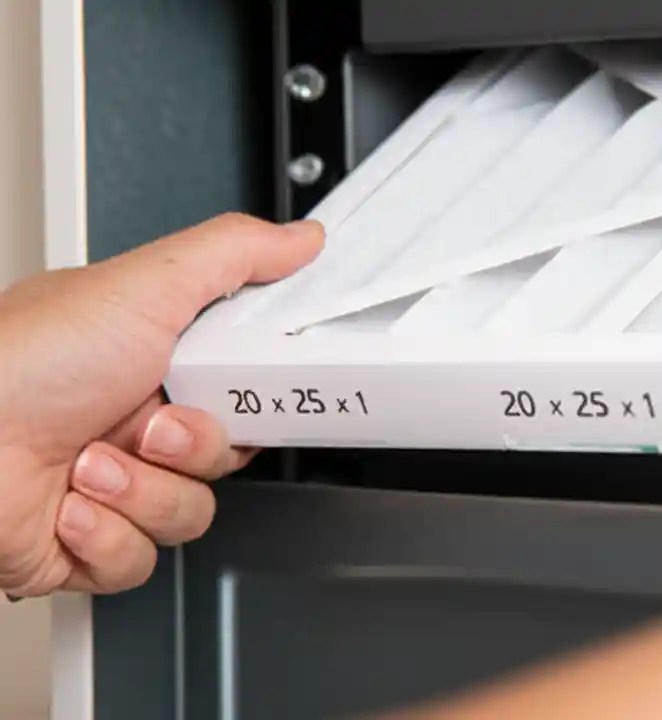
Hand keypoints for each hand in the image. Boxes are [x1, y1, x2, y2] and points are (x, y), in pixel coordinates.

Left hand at [0, 214, 322, 596]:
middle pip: (225, 457)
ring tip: (90, 462)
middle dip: (194, 447)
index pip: (241, 390)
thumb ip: (234, 255)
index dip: (255, 400)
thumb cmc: (17, 360)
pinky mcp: (83, 546)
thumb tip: (300, 239)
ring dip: (142, 490)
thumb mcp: (144, 284)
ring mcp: (108, 486)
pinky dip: (106, 536)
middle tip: (156, 425)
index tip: (255, 394)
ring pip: (189, 514)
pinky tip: (70, 504)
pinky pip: (139, 561)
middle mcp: (130, 423)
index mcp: (150, 361)